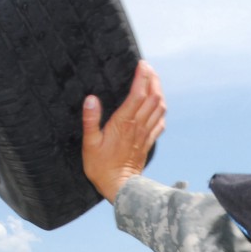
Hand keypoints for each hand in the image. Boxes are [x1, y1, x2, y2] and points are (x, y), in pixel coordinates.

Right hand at [82, 60, 165, 203]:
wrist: (119, 187)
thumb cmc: (101, 166)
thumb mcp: (89, 143)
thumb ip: (90, 120)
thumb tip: (91, 99)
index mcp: (124, 123)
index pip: (138, 94)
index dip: (142, 77)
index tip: (142, 64)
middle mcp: (138, 126)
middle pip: (153, 97)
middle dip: (153, 80)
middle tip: (148, 68)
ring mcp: (145, 134)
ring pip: (159, 108)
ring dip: (159, 92)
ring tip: (154, 82)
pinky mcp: (148, 142)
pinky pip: (160, 123)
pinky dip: (161, 110)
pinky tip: (157, 106)